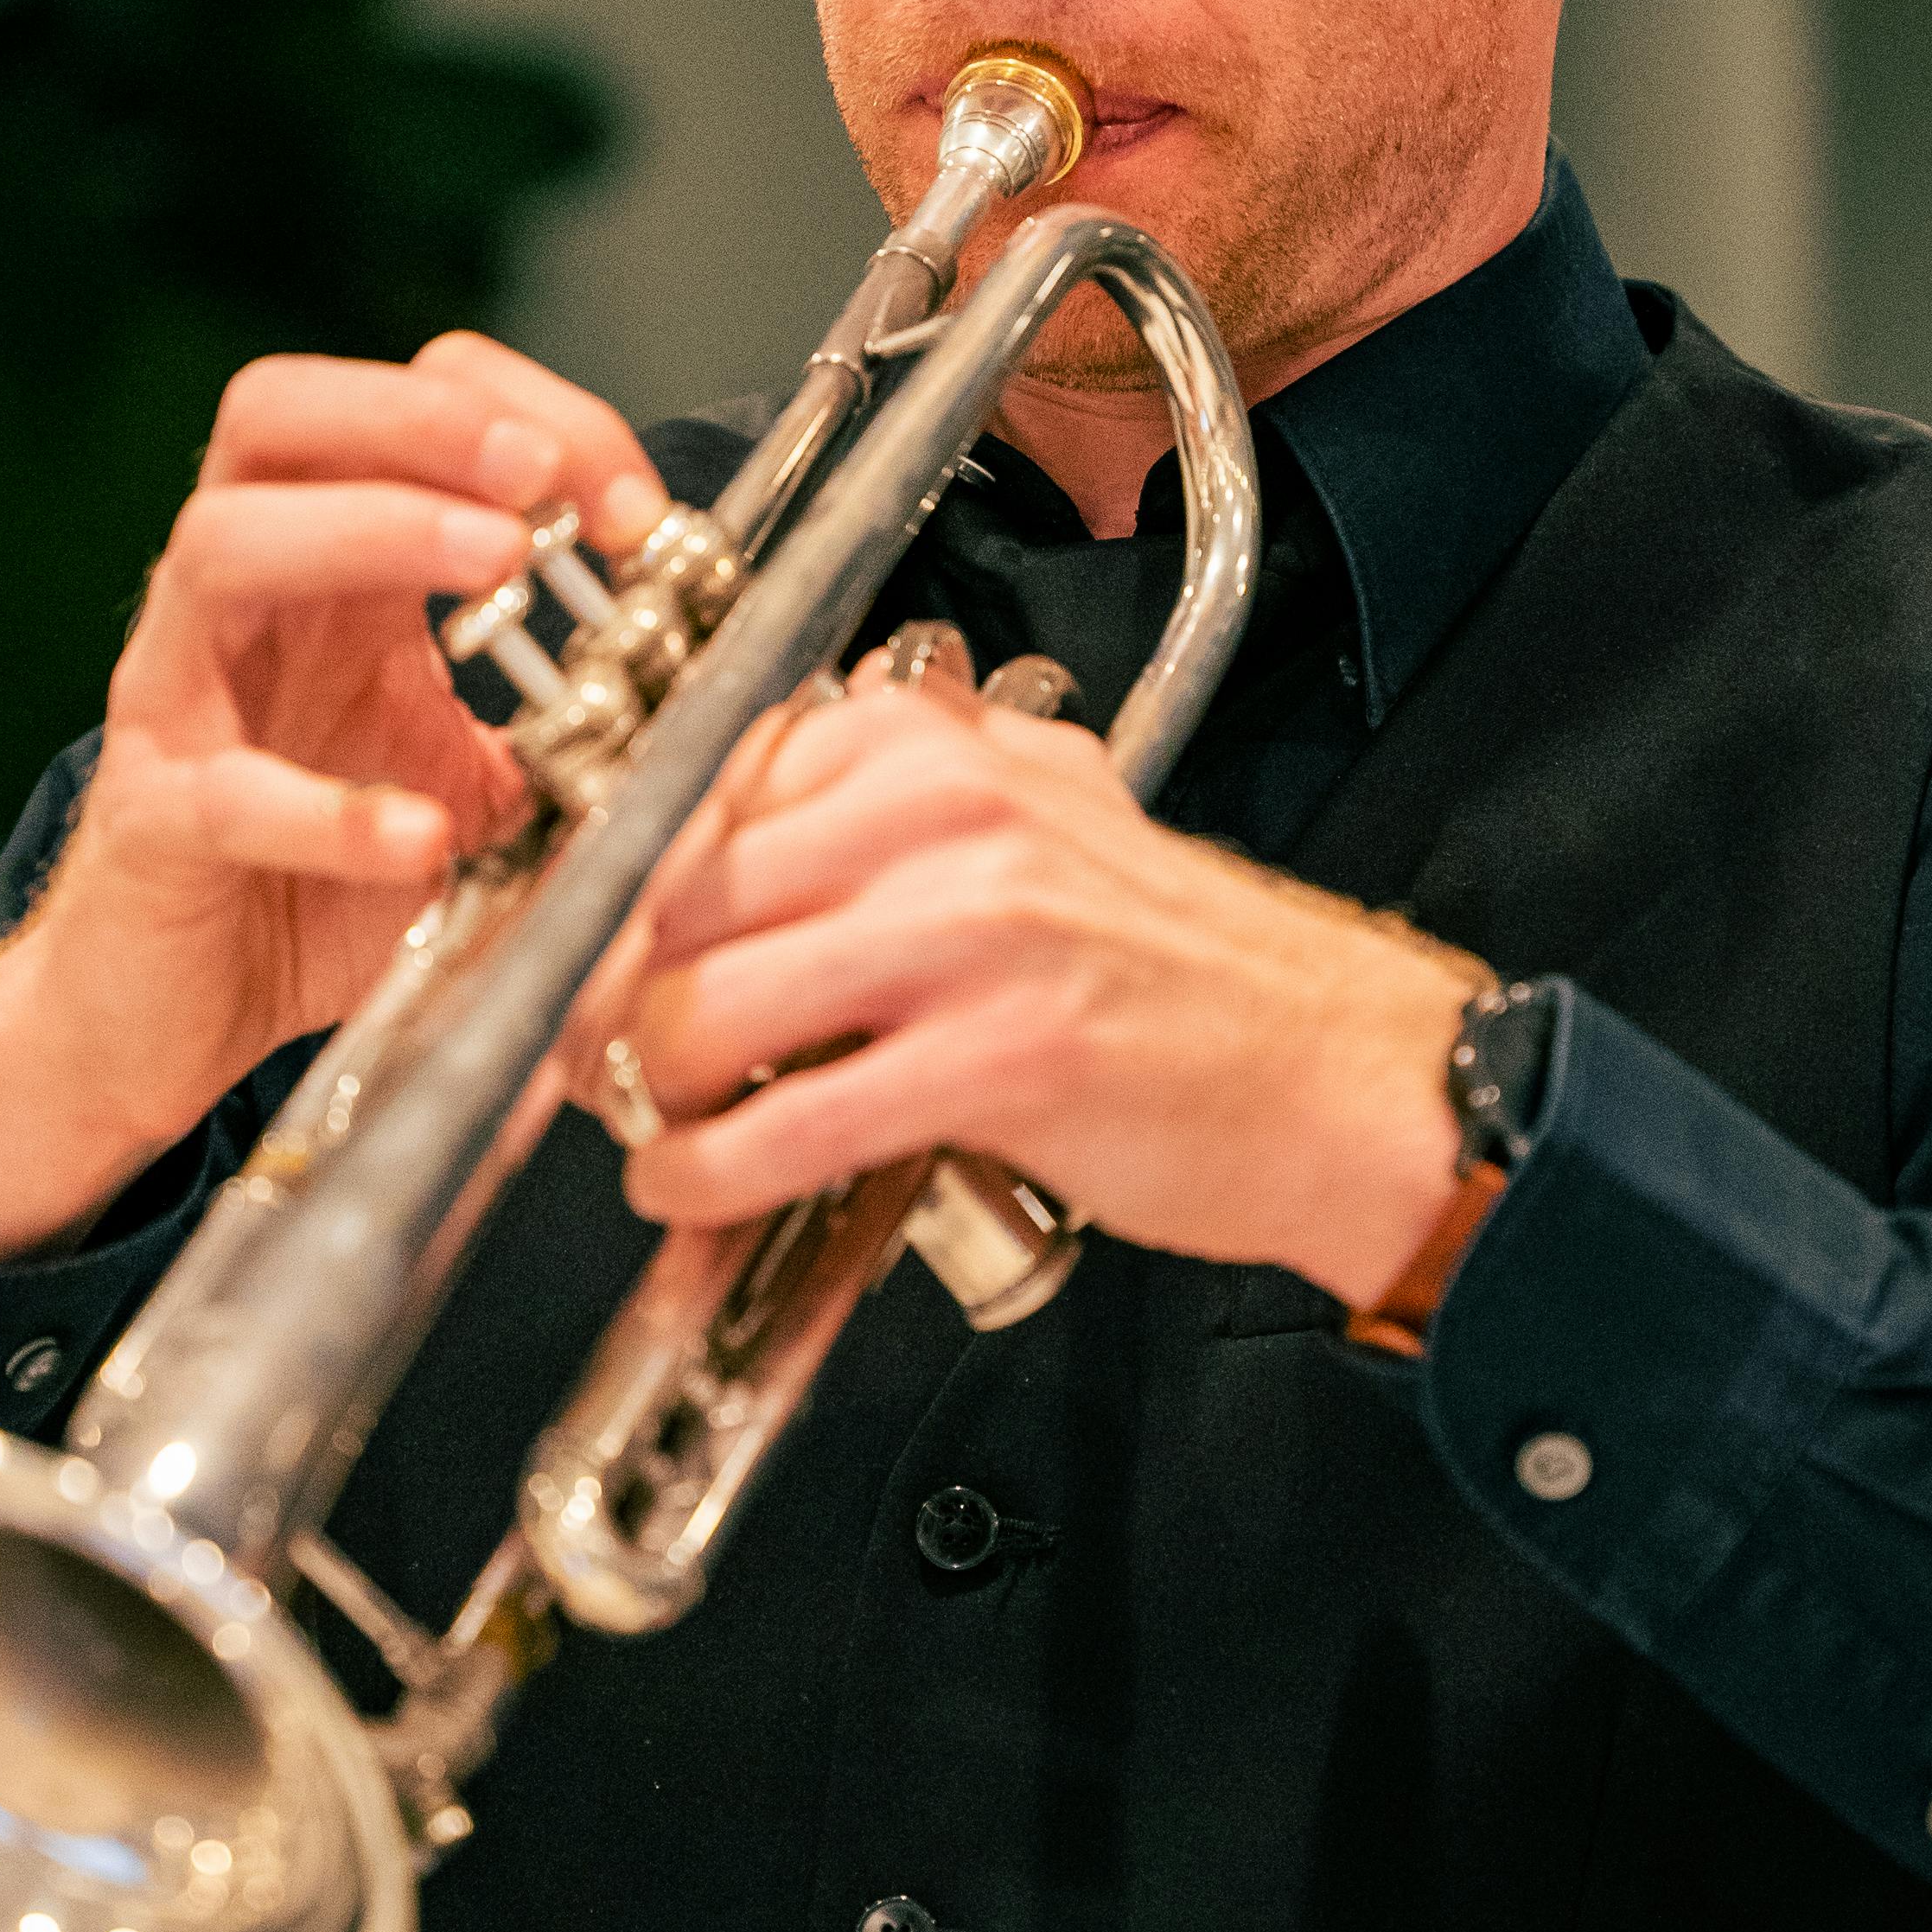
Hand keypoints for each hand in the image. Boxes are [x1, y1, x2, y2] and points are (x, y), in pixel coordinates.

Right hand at [0, 336, 663, 1264]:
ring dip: (372, 529)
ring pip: (224, 546)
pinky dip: (328, 807)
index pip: (401, 404)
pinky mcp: (154, 818)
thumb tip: (724, 712)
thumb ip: (567, 734)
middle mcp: (242, 603)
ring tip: (500, 563)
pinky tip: (421, 836)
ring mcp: (179, 697)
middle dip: (420, 419)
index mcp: (328, 571)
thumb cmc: (312, 883)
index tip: (632, 505)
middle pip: (277, 416)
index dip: (524, 415)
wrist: (172, 1013)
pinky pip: (225, 790)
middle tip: (541, 475)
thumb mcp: (471, 784)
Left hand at [608, 682, 1474, 1304]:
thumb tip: (710, 856)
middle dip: (611, 992)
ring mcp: (972, 935)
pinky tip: (693, 1187)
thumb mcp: (1036, 820)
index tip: (592, 941)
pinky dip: (704, 1172)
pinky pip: (781, 1124)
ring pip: (703, 1005)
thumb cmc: (1185, 968)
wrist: (1339, 1071)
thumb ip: (882, 810)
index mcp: (943, 744)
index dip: (622, 880)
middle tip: (602, 1052)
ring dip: (647, 1088)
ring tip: (662, 1121)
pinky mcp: (996, 1063)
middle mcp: (950, 815)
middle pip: (678, 893)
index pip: (706, 781)